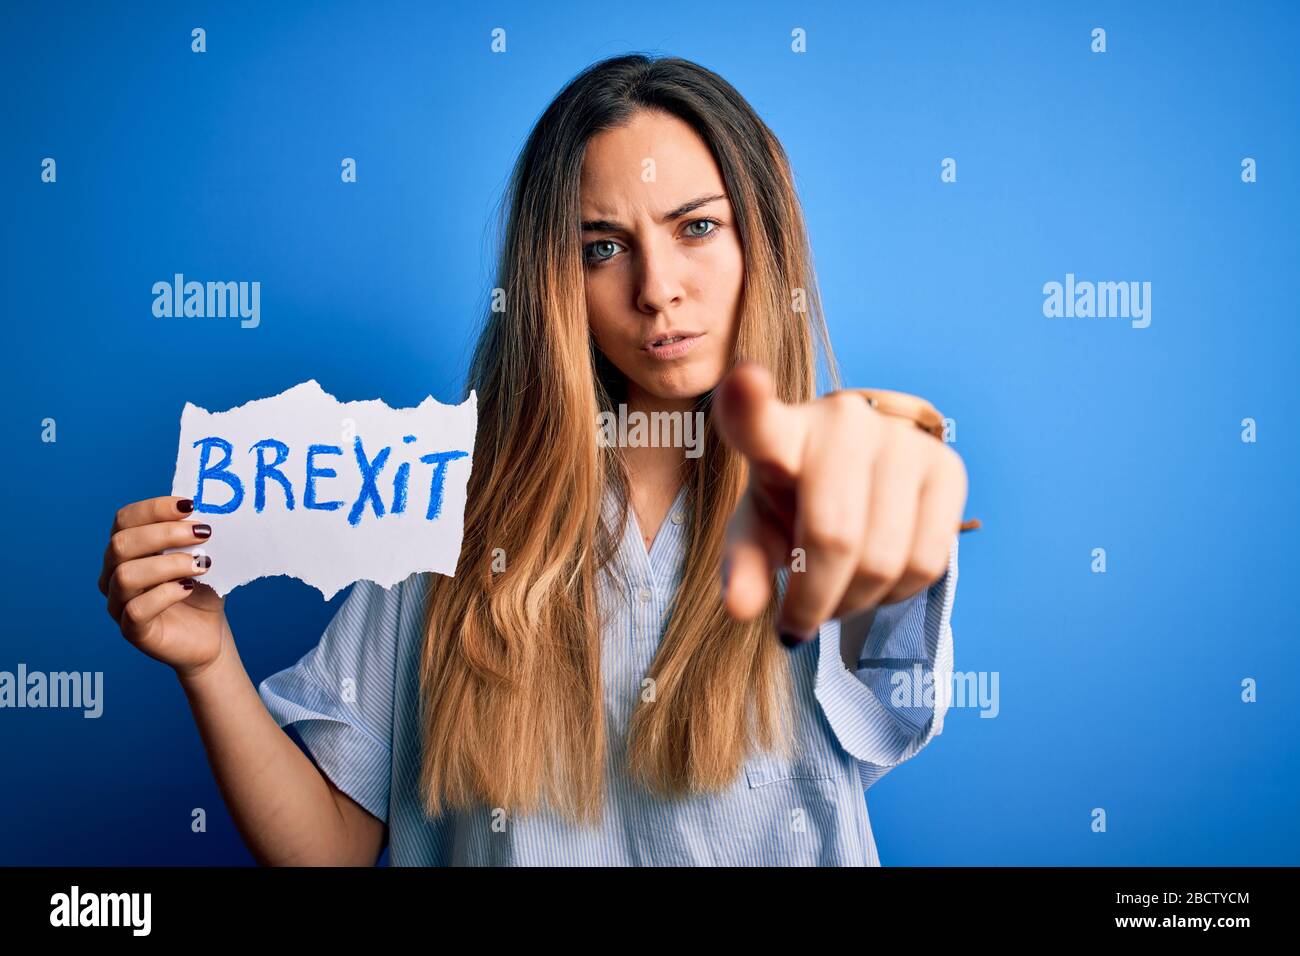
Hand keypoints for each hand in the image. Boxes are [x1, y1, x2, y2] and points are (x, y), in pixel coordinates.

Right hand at [98, 495, 229, 677]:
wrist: (210, 635)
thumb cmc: (202, 591)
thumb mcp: (200, 556)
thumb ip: (196, 535)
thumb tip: (210, 507)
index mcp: (127, 550)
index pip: (124, 519)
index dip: (154, 508)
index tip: (190, 505)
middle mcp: (113, 574)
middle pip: (121, 543)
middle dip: (165, 533)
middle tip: (203, 533)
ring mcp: (118, 604)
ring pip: (126, 575)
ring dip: (169, 564)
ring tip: (202, 565)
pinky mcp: (132, 630)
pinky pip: (136, 609)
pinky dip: (166, 594)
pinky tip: (189, 588)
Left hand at [713, 361, 967, 645]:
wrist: (856, 479)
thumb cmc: (792, 504)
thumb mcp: (758, 532)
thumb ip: (742, 566)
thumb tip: (741, 609)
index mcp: (779, 432)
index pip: (759, 418)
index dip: (749, 400)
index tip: (743, 378)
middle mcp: (842, 422)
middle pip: (834, 538)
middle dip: (815, 602)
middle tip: (800, 621)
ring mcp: (900, 438)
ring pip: (886, 560)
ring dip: (856, 603)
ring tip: (837, 597)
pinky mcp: (947, 465)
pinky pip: (928, 561)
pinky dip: (898, 593)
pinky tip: (878, 580)